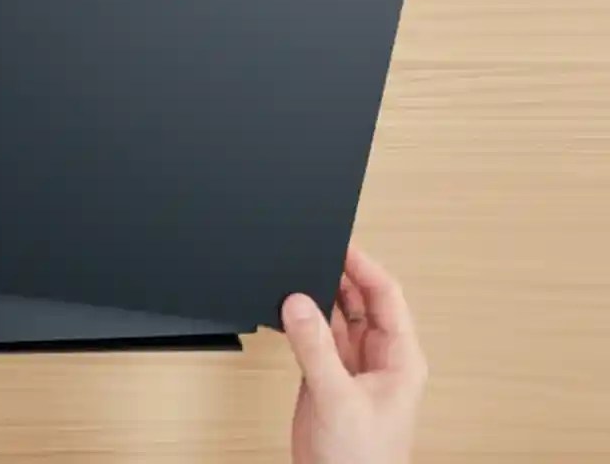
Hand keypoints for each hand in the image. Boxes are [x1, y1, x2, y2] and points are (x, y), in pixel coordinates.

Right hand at [282, 247, 427, 463]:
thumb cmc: (362, 459)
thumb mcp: (338, 398)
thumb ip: (316, 348)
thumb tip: (298, 302)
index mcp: (400, 358)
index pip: (386, 298)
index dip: (365, 267)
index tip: (341, 243)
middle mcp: (378, 358)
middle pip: (361, 302)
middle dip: (340, 276)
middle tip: (313, 249)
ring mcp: (351, 367)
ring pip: (336, 318)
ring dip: (318, 298)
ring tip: (296, 273)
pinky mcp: (326, 378)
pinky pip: (316, 339)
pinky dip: (301, 323)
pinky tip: (287, 310)